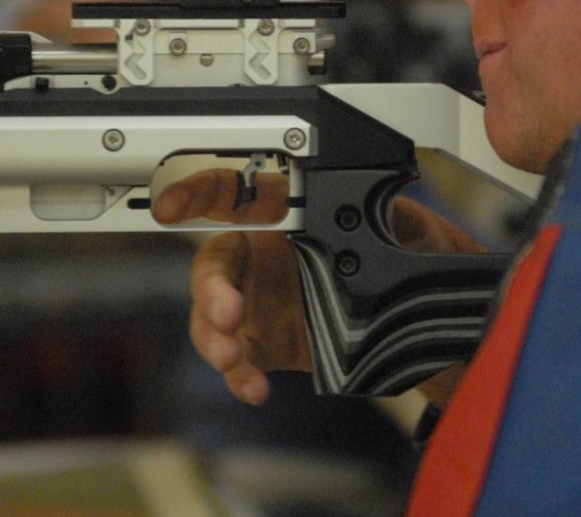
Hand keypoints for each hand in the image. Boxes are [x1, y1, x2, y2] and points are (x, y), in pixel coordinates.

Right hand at [154, 169, 488, 404]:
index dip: (193, 193)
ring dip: (214, 338)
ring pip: (212, 318)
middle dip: (212, 291)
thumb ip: (378, 212)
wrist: (409, 307)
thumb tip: (379, 207)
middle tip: (229, 314)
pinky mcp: (263, 343)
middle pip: (214, 266)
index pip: (229, 194)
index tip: (171, 206)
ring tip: (233, 357)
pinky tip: (254, 387)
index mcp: (281, 213)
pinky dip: (239, 376)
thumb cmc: (395, 250)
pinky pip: (238, 361)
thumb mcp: (395, 222)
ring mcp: (256, 301)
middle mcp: (259, 255)